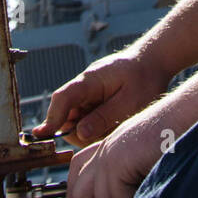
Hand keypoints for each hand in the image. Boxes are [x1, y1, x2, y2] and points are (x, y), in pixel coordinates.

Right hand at [31, 49, 169, 148]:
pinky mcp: (94, 99)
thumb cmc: (144, 78)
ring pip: (75, 119)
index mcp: (90, 80)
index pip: (63, 98)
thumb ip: (105, 117)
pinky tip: (114, 122)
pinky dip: (96, 126)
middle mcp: (84, 85)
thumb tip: (80, 132)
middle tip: (103, 135)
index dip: (52, 118)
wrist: (154, 61)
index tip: (44, 136)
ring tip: (115, 125)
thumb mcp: (130, 102)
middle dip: (77, 131)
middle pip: (65, 113)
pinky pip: (86, 118)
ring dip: (89, 130)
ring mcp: (88, 93)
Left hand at [64, 109, 166, 197]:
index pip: (77, 168)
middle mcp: (105, 149)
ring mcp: (109, 154)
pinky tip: (144, 185)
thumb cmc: (173, 136)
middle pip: (80, 189)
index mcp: (110, 146)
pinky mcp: (117, 162)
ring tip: (139, 190)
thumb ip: (123, 173)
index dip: (73, 191)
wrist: (184, 116)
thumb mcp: (142, 156)